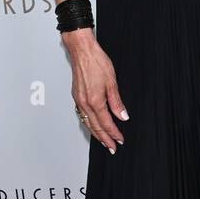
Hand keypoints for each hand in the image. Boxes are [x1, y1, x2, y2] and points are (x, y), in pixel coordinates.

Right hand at [62, 28, 128, 151]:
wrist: (82, 51)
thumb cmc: (96, 62)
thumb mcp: (112, 82)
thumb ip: (117, 102)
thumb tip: (123, 116)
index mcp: (95, 101)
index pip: (106, 123)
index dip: (114, 133)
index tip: (120, 140)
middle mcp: (85, 103)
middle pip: (95, 127)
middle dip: (104, 139)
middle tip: (112, 147)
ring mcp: (79, 100)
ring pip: (87, 123)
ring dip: (96, 134)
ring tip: (103, 140)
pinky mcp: (76, 96)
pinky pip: (82, 115)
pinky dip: (89, 123)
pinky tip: (92, 125)